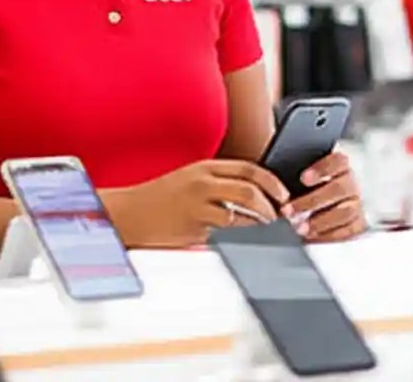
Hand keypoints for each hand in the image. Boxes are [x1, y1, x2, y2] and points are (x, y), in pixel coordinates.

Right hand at [105, 160, 289, 248]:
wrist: (128, 214)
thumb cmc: (160, 198)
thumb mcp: (189, 179)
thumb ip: (218, 182)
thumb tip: (254, 194)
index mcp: (203, 168)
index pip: (249, 169)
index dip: (272, 183)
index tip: (284, 195)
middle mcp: (202, 185)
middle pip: (250, 192)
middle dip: (271, 207)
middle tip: (281, 218)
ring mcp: (197, 208)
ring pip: (241, 217)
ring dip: (262, 226)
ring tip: (270, 233)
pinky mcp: (193, 231)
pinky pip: (226, 236)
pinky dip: (243, 240)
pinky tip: (250, 243)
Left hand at [280, 151, 366, 242]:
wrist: (325, 201)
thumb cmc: (307, 185)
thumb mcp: (301, 172)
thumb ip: (294, 170)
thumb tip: (276, 171)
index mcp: (340, 165)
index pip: (338, 161)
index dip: (322, 169)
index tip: (303, 179)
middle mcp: (351, 183)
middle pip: (339, 189)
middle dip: (311, 202)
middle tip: (288, 211)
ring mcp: (355, 203)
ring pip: (345, 212)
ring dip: (320, 222)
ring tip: (299, 229)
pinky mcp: (358, 223)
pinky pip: (349, 231)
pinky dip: (329, 236)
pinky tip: (311, 237)